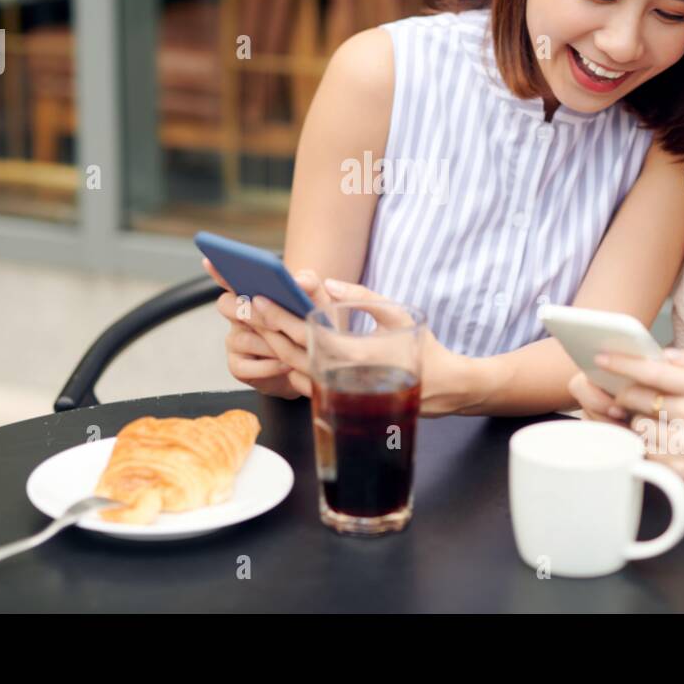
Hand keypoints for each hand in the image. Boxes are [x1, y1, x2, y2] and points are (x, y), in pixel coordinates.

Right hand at [202, 257, 322, 399]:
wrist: (314, 365)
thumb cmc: (311, 328)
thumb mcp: (316, 303)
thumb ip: (309, 284)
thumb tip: (297, 281)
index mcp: (253, 296)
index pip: (231, 279)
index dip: (218, 271)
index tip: (210, 261)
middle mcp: (239, 316)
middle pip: (226, 305)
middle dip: (248, 311)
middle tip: (273, 321)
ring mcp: (236, 342)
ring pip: (240, 338)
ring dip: (268, 344)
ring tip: (291, 348)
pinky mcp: (238, 366)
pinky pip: (244, 366)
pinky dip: (267, 367)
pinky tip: (285, 365)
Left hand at [251, 276, 476, 416]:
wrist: (441, 390)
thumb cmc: (421, 348)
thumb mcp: (397, 313)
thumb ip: (361, 296)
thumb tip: (328, 284)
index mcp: (352, 354)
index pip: (304, 333)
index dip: (278, 316)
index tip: (259, 298)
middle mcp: (339, 376)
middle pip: (288, 351)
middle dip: (263, 328)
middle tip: (242, 306)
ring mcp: (335, 391)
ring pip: (291, 368)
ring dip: (268, 345)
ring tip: (252, 322)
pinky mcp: (335, 399)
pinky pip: (301, 380)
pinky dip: (284, 362)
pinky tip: (272, 344)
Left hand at [573, 348, 683, 518]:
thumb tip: (662, 353)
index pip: (654, 371)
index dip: (623, 363)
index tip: (601, 357)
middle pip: (636, 397)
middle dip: (628, 394)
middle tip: (632, 395)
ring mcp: (683, 445)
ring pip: (636, 423)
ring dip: (639, 420)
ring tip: (660, 422)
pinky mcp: (675, 468)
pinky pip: (643, 447)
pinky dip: (646, 441)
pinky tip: (664, 440)